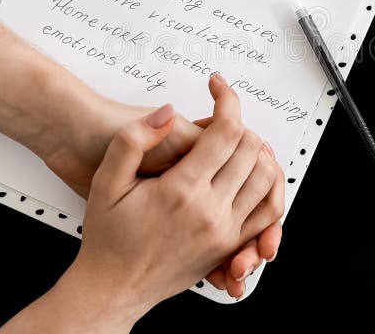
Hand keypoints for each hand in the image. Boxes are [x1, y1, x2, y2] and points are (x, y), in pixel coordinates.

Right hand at [2, 74, 283, 331]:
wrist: (113, 287)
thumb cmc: (108, 236)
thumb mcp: (106, 181)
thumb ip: (133, 140)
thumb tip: (167, 112)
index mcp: (182, 191)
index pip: (226, 131)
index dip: (227, 99)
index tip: (218, 86)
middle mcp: (210, 212)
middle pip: (252, 150)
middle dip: (241, 123)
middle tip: (222, 115)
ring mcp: (225, 232)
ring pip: (266, 178)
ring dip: (258, 151)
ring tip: (237, 139)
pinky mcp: (229, 246)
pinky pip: (267, 211)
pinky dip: (268, 186)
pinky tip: (251, 172)